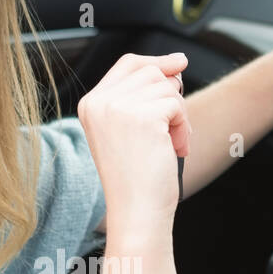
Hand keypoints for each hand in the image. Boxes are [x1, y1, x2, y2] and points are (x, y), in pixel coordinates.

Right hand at [77, 51, 190, 232]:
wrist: (136, 210)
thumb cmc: (136, 178)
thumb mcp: (128, 130)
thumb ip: (142, 96)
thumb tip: (177, 62)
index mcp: (90, 104)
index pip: (128, 64)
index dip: (156, 62)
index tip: (179, 65)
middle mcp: (100, 102)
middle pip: (151, 72)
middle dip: (170, 98)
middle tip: (171, 131)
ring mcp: (118, 107)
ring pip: (167, 87)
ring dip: (178, 116)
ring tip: (169, 145)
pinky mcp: (142, 116)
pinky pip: (176, 104)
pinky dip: (183, 128)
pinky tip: (174, 149)